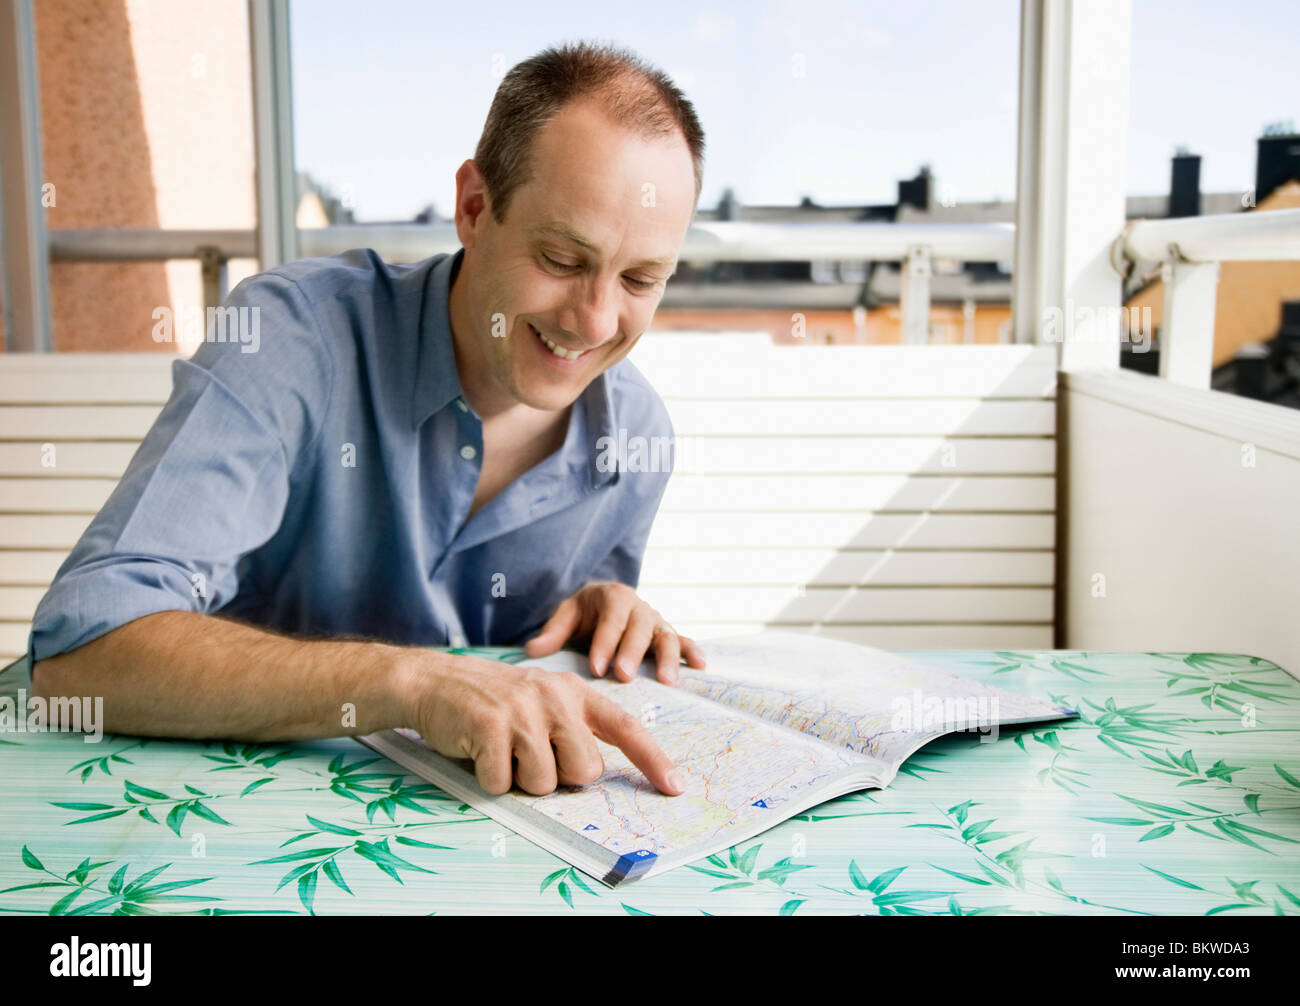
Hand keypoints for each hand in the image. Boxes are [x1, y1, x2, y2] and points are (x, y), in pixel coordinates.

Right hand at [407, 651, 685, 796]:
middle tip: (528, 755)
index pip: (625, 727)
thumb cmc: (492, 701)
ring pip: (545, 783)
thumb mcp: (541, 701)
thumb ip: (572, 729)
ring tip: (501, 749)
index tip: (675, 785)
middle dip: (558, 777)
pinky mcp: (491, 726)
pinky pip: (503, 784)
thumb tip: (593, 776)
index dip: (652, 759)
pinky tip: (478, 751)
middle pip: (585, 771)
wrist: (434, 680)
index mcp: (574, 692)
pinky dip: (489, 779)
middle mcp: (555, 698)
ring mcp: (523, 710)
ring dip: (520, 780)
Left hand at [523, 581, 706, 683]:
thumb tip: (532, 650)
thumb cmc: (583, 613)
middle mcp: (639, 606)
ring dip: (668, 658)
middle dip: (632, 652)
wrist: (603, 602)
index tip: (596, 668)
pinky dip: (693, 652)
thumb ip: (552, 633)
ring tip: (665, 681)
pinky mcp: (667, 634)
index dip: (605, 643)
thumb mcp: (565, 615)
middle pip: (640, 627)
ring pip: (666, 635)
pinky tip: (700, 666)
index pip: (610, 619)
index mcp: (613, 596)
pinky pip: (684, 641)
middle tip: (624, 676)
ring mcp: (657, 620)